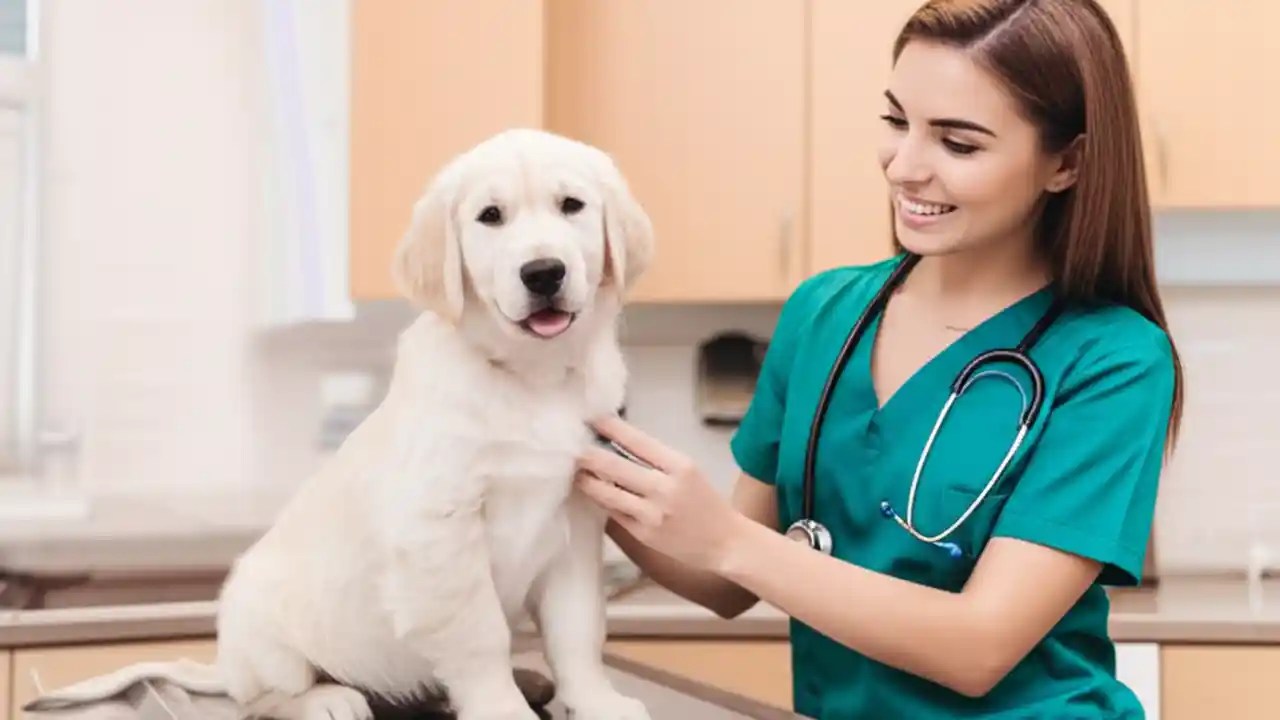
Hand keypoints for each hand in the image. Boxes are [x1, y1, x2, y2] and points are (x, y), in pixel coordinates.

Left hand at [576, 415, 745, 572]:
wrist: (726, 543)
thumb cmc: (706, 503)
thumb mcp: (688, 472)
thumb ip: (657, 460)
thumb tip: (618, 445)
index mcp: (679, 466)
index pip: (638, 442)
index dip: (611, 428)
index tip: (592, 419)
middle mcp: (664, 488)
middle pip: (615, 466)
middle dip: (589, 455)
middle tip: (571, 447)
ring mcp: (652, 514)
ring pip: (608, 493)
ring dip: (587, 480)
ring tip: (574, 471)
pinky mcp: (643, 534)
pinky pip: (614, 514)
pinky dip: (601, 501)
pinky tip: (591, 493)